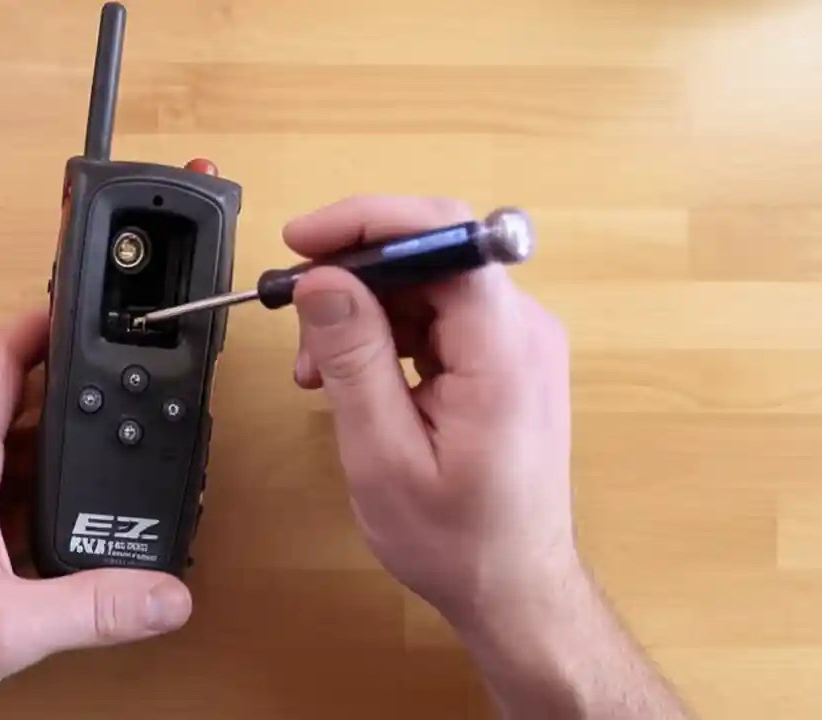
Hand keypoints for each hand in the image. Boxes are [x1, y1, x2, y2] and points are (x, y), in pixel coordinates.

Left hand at [0, 311, 191, 719]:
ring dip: (42, 459)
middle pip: (6, 405)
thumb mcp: (7, 629)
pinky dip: (16, 492)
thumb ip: (95, 609)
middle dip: (64, 406)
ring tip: (96, 481)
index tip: (81, 311)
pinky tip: (45, 533)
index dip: (40, 327)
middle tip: (118, 414)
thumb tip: (164, 594)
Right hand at [285, 196, 575, 627]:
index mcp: (504, 349)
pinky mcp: (504, 356)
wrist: (514, 588)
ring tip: (319, 373)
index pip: (445, 235)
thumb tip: (320, 278)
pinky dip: (386, 332)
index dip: (368, 221)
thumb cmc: (455, 540)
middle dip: (352, 275)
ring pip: (426, 280)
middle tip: (298, 329)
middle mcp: (523, 328)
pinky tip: (352, 376)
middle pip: (430, 251)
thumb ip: (354, 360)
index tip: (301, 242)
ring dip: (362, 310)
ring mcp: (517, 340)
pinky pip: (437, 313)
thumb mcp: (384, 455)